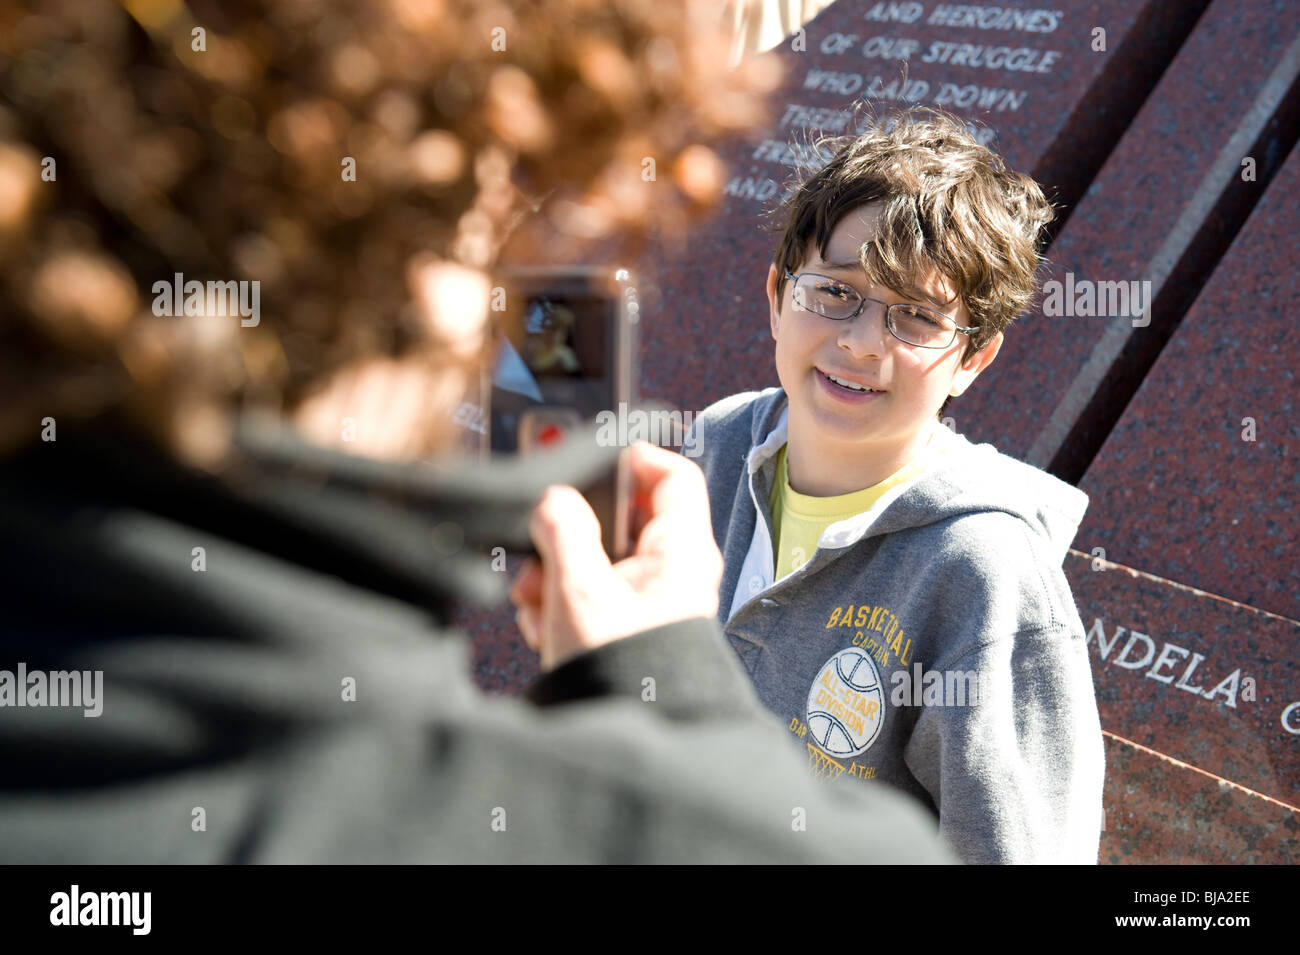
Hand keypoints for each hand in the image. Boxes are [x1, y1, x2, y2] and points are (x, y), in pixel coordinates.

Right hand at [509, 441, 722, 671]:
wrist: (626, 742)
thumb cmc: (621, 667)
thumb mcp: (579, 587)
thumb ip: (562, 528)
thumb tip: (553, 498)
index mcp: (681, 550)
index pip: (673, 475)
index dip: (632, 457)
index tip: (588, 460)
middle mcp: (673, 571)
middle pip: (620, 520)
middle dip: (570, 533)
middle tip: (541, 548)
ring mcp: (651, 601)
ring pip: (598, 559)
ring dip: (557, 574)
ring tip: (536, 602)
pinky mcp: (628, 627)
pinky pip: (592, 596)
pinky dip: (563, 605)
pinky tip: (544, 628)